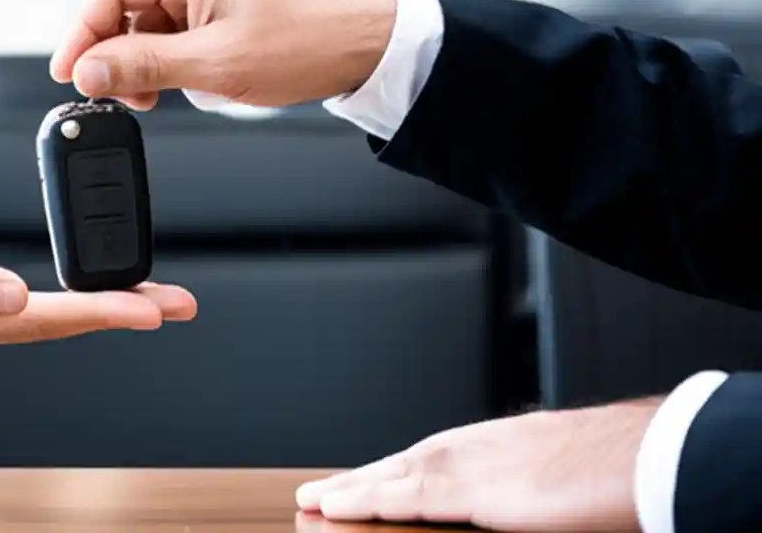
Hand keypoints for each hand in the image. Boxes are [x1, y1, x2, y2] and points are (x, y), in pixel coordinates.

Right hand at [0, 215, 195, 354]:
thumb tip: (13, 294)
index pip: (47, 320)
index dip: (105, 313)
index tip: (157, 308)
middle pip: (58, 324)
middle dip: (119, 313)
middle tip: (177, 305)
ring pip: (42, 317)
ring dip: (95, 307)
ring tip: (143, 298)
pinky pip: (18, 304)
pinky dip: (57, 296)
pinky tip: (71, 287)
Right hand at [50, 0, 396, 110]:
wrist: (367, 44)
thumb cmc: (307, 41)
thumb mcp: (214, 65)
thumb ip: (143, 66)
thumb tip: (88, 70)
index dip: (80, 37)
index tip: (68, 75)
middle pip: (122, 7)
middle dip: (114, 55)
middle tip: (117, 97)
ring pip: (148, 23)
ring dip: (144, 62)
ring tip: (158, 97)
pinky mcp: (223, 1)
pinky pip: (175, 28)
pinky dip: (170, 59)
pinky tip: (183, 84)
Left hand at [295, 400, 660, 531]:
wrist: (641, 457)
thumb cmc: (614, 470)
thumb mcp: (557, 482)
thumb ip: (526, 495)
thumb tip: (522, 509)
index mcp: (495, 446)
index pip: (428, 461)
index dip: (390, 474)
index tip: (363, 484)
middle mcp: (472, 448)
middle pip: (401, 465)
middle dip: (360, 481)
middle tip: (321, 494)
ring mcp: (466, 464)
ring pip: (390, 477)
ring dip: (348, 491)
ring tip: (312, 502)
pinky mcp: (464, 488)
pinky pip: (397, 495)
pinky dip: (360, 499)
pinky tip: (330, 506)